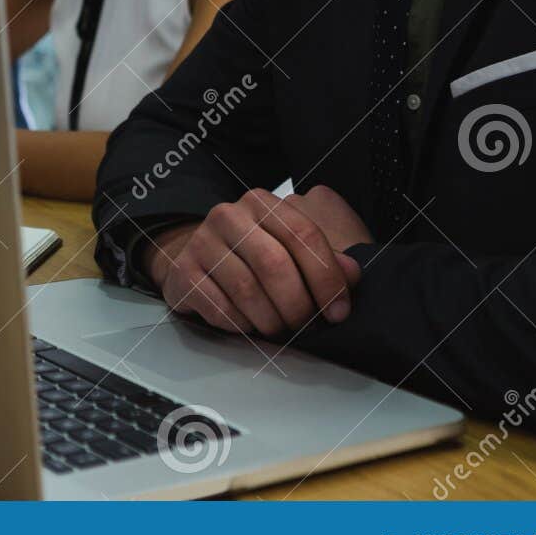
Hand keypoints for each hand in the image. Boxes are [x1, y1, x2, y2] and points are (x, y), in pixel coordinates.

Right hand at [142, 187, 366, 339]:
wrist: (191, 256)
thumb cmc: (250, 255)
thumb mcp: (288, 248)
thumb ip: (324, 258)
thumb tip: (352, 274)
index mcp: (262, 203)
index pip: (303, 234)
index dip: (327, 277)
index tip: (338, 311)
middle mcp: (229, 215)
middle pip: (274, 264)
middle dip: (298, 305)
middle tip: (307, 327)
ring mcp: (202, 242)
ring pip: (247, 290)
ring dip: (272, 320)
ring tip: (281, 331)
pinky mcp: (183, 272)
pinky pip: (220, 308)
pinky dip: (243, 326)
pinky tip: (251, 328)